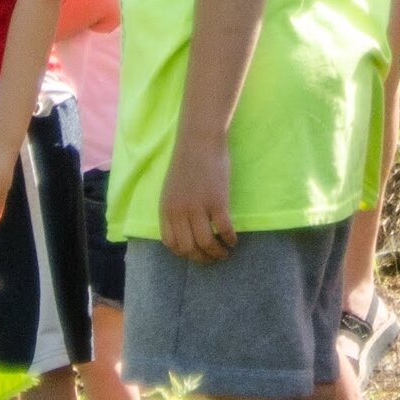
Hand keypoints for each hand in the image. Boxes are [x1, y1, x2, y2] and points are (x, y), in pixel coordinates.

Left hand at [160, 135, 235, 261]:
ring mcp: (198, 207)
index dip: (185, 253)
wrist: (199, 142)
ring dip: (217, 253)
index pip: (172, 244)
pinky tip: (233, 240)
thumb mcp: (172, 190)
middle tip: (214, 258)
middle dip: (203, 258)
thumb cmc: (187, 163)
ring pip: (207, 243)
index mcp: (166, 210)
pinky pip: (224, 229)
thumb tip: (185, 231)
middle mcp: (180, 212)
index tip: (196, 254)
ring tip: (225, 252)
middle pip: (190, 248)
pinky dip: (230, 239)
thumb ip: (175, 210)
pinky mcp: (217, 201)